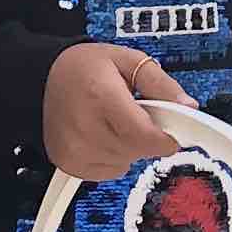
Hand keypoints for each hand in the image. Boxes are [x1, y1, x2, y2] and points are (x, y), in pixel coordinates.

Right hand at [45, 44, 190, 179]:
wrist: (43, 78)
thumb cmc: (87, 68)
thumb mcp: (128, 60)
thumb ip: (161, 84)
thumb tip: (189, 107)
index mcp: (101, 97)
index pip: (145, 136)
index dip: (166, 137)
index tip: (174, 130)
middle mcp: (84, 127)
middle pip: (138, 150)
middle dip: (147, 135)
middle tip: (135, 112)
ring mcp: (74, 150)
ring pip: (127, 162)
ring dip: (130, 146)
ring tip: (113, 120)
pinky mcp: (69, 164)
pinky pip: (111, 171)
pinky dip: (114, 156)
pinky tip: (102, 135)